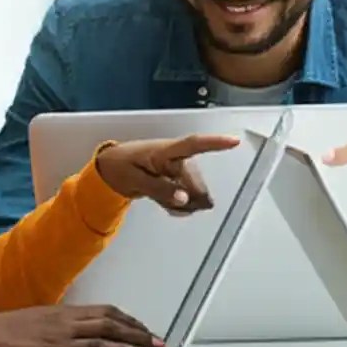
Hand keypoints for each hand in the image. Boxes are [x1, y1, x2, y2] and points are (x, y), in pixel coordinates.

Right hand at [0, 304, 163, 346]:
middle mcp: (66, 317)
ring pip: (109, 329)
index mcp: (62, 312)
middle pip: (112, 317)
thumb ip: (55, 330)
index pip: (103, 311)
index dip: (126, 318)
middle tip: (156, 338)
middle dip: (138, 328)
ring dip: (136, 338)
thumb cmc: (1, 333)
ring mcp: (64, 331)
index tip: (140, 327)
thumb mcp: (34, 327)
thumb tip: (72, 340)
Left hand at [95, 134, 240, 213]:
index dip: (215, 143)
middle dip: (187, 199)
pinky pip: (189, 197)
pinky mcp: (180, 178)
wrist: (112, 166)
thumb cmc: (121, 165)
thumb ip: (159, 189)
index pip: (193, 145)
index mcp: (165, 151)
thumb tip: (184, 198)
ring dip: (182, 203)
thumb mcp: (133, 180)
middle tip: (167, 204)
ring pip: (194, 193)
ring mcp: (180, 169)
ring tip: (162, 200)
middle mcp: (177, 158)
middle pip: (196, 183)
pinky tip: (169, 202)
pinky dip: (180, 204)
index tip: (233, 142)